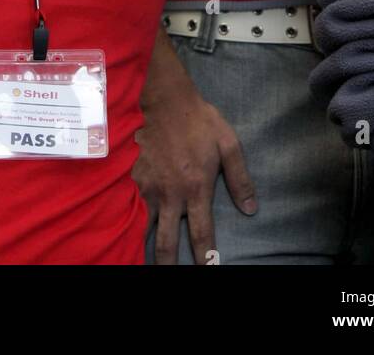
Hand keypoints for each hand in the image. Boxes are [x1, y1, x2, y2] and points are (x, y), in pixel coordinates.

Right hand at [133, 84, 255, 264]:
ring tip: (143, 262)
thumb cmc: (196, 118)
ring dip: (145, 249)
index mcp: (196, 188)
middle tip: (169, 276)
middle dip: (169, 264)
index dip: (205, 257)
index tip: (207, 271)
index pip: (202, 233)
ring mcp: (147, 187)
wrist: (161, 97)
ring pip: (144, 229)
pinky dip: (126, 223)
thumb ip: (240, 177)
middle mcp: (171, 194)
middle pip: (167, 242)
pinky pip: (127, 207)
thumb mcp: (228, 143)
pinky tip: (122, 234)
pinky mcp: (130, 177)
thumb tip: (251, 208)